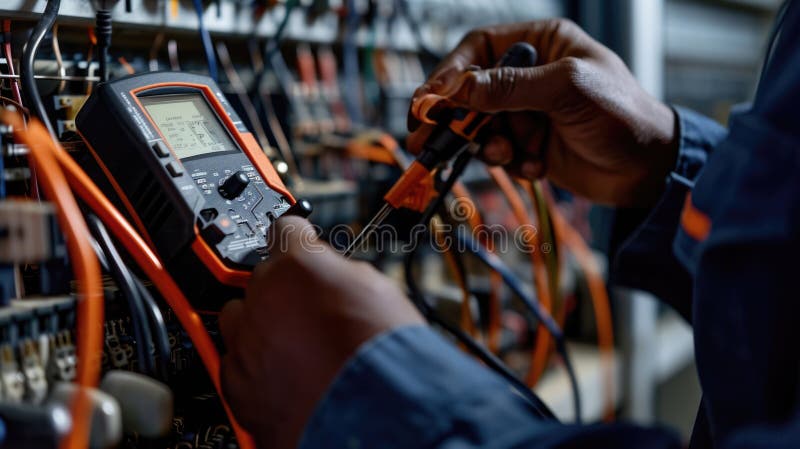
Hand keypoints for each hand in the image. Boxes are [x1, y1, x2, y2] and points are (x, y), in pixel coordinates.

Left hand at [219, 216, 422, 448]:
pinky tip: (282, 374)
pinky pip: (233, 362)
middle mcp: (262, 299)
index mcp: (297, 266)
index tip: (300, 242)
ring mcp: (246, 343)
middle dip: (282, 288)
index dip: (298, 236)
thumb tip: (331, 275)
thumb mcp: (377, 290)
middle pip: (260, 277)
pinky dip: (254, 365)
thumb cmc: (385, 358)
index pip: (285, 228)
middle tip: (309, 308)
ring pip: (237, 318)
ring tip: (293, 343)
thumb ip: (340, 273)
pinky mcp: (237, 386)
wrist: (375, 418)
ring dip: (259, 324)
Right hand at [407, 19, 678, 206]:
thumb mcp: (567, 89)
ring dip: (488, 144)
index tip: (431, 99)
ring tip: (507, 155)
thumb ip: (510, 87)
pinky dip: (513, 162)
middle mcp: (529, 75)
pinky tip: (537, 165)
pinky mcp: (528, 144)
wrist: (649, 169)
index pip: (478, 48)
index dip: (450, 73)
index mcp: (541, 44)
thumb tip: (459, 88)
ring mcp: (527, 112)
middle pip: (471, 90)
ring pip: (481, 125)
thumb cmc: (622, 114)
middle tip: (423, 138)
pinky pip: (500, 152)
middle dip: (453, 117)